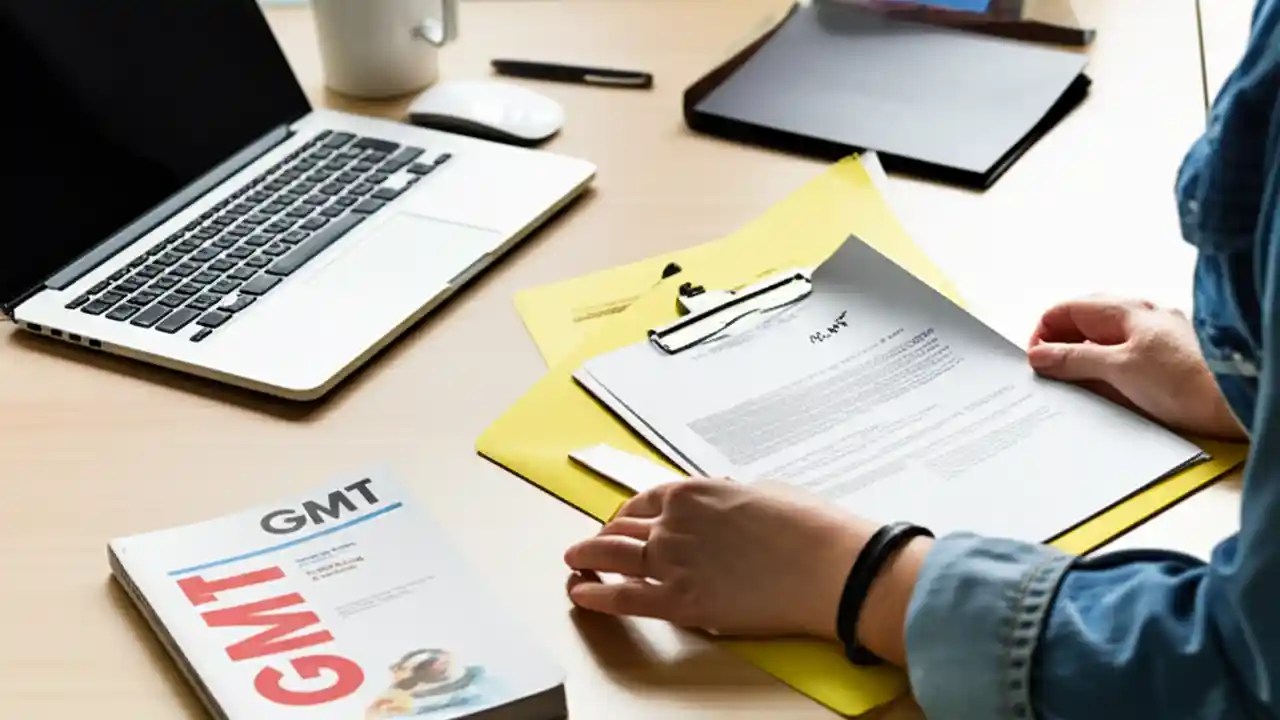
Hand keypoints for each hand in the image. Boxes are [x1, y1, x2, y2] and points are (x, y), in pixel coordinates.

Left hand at [563, 479, 931, 665]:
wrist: (829, 565)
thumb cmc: (807, 528)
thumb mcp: (761, 494)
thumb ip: (727, 502)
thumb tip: (722, 511)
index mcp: (693, 492)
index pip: (644, 503)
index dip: (627, 515)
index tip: (621, 523)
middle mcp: (674, 523)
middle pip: (622, 528)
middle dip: (602, 537)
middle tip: (590, 545)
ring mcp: (672, 561)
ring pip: (611, 557)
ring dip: (586, 559)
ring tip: (573, 563)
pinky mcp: (680, 601)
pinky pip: (624, 598)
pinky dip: (596, 596)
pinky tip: (581, 595)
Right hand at [1027, 295, 1245, 440]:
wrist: (1238, 402)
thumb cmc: (1186, 380)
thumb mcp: (1119, 370)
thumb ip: (1075, 360)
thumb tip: (1039, 356)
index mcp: (1124, 311)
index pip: (1064, 310)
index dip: (1042, 334)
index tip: (1036, 363)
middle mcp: (1137, 319)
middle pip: (1080, 328)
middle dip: (1060, 352)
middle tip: (1050, 379)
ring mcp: (1151, 340)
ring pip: (1099, 347)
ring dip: (1082, 367)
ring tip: (1076, 391)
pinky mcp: (1161, 363)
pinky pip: (1119, 364)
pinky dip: (1104, 377)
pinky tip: (1105, 397)